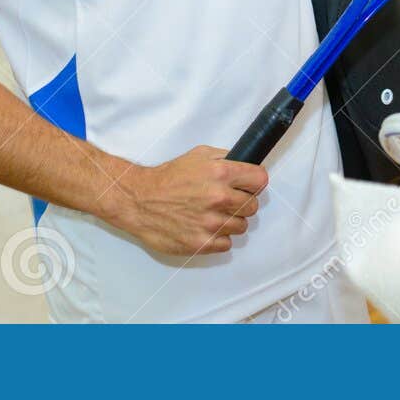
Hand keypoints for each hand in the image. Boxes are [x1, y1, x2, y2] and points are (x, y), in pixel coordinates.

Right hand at [111, 145, 266, 256]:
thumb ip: (225, 158)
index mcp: (221, 173)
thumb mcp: (198, 155)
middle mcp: (219, 198)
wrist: (139, 200)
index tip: (249, 186)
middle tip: (227, 202)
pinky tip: (206, 228)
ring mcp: (211, 223)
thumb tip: (246, 165)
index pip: (260, 180)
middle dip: (242, 203)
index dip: (255, 183)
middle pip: (253, 206)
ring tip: (213, 215)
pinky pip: (227, 244)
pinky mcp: (201, 243)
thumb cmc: (168, 178)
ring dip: (231, 222)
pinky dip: (219, 238)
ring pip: (242, 226)